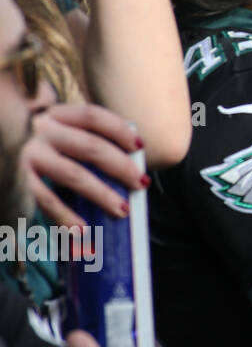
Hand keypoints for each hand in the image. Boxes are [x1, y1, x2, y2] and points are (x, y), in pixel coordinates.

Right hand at [19, 102, 145, 228]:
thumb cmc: (29, 142)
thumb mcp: (49, 128)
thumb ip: (76, 134)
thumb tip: (122, 156)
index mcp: (54, 115)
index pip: (92, 116)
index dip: (118, 129)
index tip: (139, 146)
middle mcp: (41, 131)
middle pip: (91, 146)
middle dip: (120, 167)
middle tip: (141, 184)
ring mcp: (28, 155)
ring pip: (74, 174)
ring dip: (101, 194)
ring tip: (121, 211)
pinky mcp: (16, 179)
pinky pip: (47, 200)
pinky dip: (66, 217)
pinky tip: (82, 231)